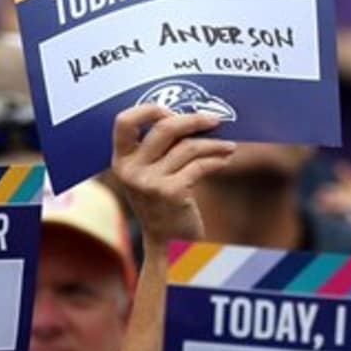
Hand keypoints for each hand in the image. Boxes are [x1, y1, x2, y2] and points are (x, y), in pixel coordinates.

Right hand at [112, 105, 235, 248]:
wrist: (170, 241)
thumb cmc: (165, 201)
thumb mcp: (152, 173)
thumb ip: (161, 148)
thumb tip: (194, 117)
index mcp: (121, 160)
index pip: (124, 122)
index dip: (149, 109)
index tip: (173, 110)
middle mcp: (130, 170)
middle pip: (164, 128)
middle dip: (194, 120)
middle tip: (215, 120)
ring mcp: (149, 182)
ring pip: (189, 147)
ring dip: (214, 144)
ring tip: (229, 146)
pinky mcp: (170, 193)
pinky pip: (200, 166)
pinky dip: (217, 160)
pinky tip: (225, 160)